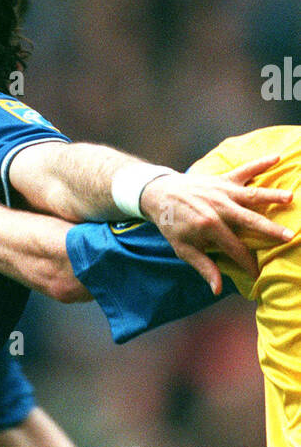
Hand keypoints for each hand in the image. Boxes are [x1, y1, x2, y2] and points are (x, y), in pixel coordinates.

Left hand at [140, 155, 293, 294]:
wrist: (159, 194)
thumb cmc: (173, 224)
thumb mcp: (183, 249)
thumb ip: (203, 267)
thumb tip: (216, 289)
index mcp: (209, 226)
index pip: (235, 248)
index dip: (248, 263)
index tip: (260, 274)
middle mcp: (219, 207)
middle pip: (250, 220)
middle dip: (270, 230)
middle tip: (290, 236)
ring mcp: (222, 191)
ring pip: (252, 194)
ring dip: (272, 195)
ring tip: (291, 197)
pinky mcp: (223, 179)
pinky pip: (244, 170)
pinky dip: (260, 163)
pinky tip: (277, 157)